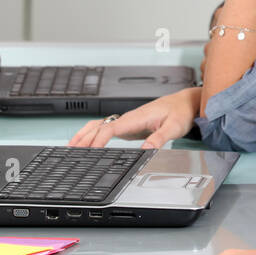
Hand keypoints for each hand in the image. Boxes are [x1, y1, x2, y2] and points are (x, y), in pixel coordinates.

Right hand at [69, 87, 202, 148]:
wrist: (185, 102)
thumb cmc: (180, 112)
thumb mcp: (174, 127)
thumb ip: (159, 138)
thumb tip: (146, 149)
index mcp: (136, 117)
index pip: (110, 128)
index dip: (98, 140)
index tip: (89, 152)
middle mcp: (129, 118)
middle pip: (99, 126)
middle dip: (83, 138)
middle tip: (69, 152)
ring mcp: (128, 121)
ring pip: (100, 125)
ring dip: (85, 134)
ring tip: (71, 147)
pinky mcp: (130, 125)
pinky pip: (107, 129)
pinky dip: (94, 134)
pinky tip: (89, 143)